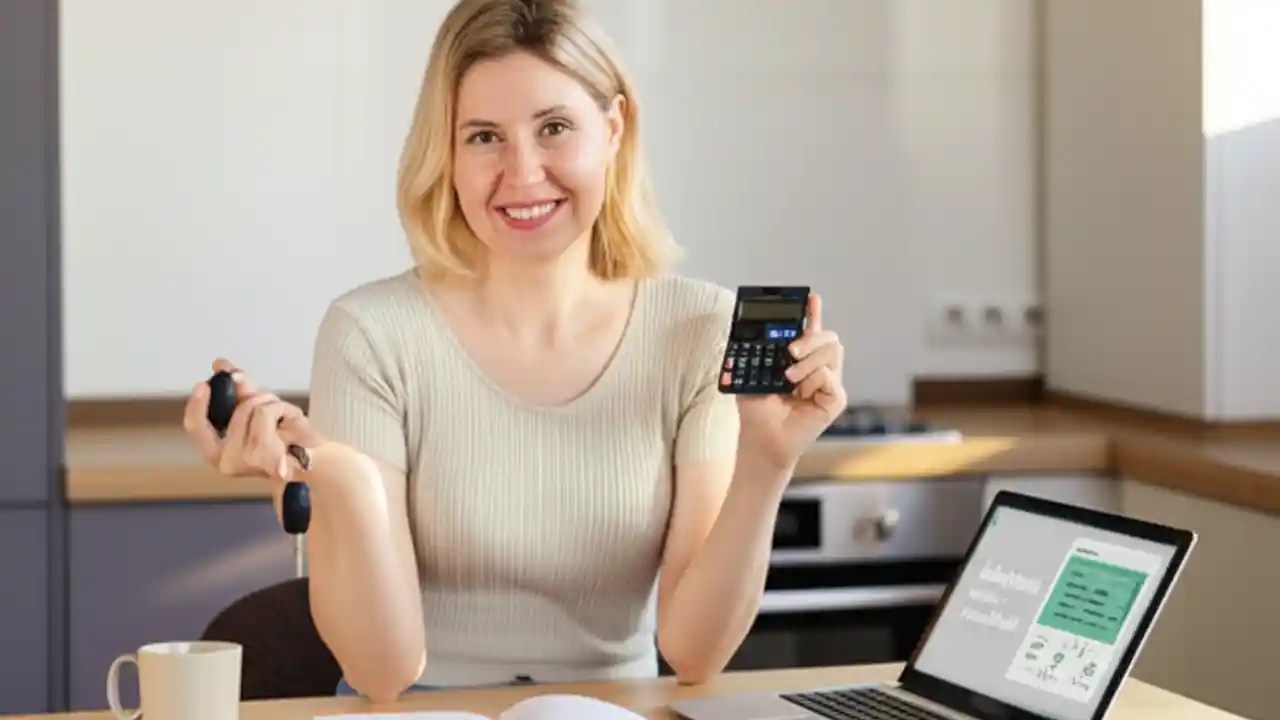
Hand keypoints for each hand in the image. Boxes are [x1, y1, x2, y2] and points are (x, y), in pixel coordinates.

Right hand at [182, 358, 324, 483]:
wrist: (316, 461)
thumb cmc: (289, 441)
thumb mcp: (259, 414)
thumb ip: (238, 391)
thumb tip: (221, 366)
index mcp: (219, 453)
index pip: (196, 428)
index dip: (196, 404)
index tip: (204, 383)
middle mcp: (226, 460)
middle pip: (233, 408)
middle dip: (254, 397)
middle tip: (270, 402)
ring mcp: (242, 459)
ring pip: (250, 405)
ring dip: (271, 403)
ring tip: (283, 420)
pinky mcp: (259, 455)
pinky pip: (264, 410)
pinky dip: (281, 408)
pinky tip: (289, 422)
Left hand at [736, 293, 847, 472]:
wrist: (760, 438)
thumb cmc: (757, 409)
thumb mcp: (752, 373)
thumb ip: (758, 352)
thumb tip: (748, 327)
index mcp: (801, 360)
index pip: (812, 331)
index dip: (814, 313)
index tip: (811, 297)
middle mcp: (818, 368)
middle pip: (829, 337)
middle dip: (811, 336)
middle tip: (791, 350)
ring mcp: (829, 383)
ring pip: (832, 352)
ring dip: (809, 361)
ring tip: (789, 377)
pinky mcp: (834, 400)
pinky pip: (830, 378)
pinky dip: (813, 381)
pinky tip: (800, 393)